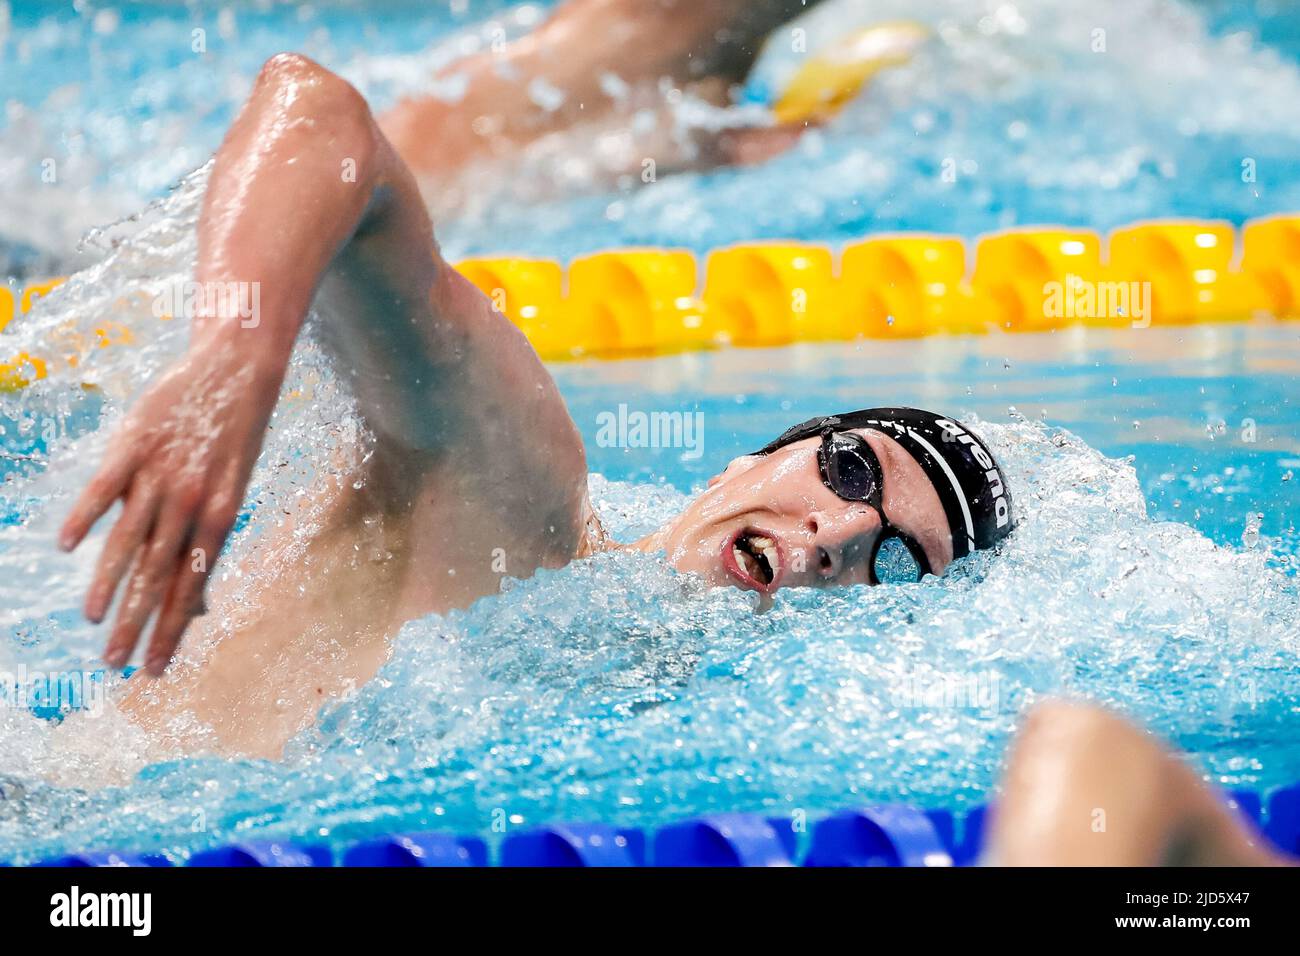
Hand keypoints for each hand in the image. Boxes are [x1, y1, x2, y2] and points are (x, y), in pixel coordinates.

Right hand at [60, 342, 279, 674]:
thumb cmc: (232, 440)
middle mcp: (193, 501)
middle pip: (159, 573)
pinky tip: (67, 547)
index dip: (172, 630)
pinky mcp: (136, 443)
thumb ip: (206, 549)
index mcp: (221, 517)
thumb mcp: (233, 493)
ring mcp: (163, 472)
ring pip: (131, 537)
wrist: (237, 368)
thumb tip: (200, 606)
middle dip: (139, 623)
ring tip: (94, 619)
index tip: (155, 669)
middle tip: (117, 664)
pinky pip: (106, 486)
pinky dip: (87, 515)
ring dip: (111, 582)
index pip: (191, 587)